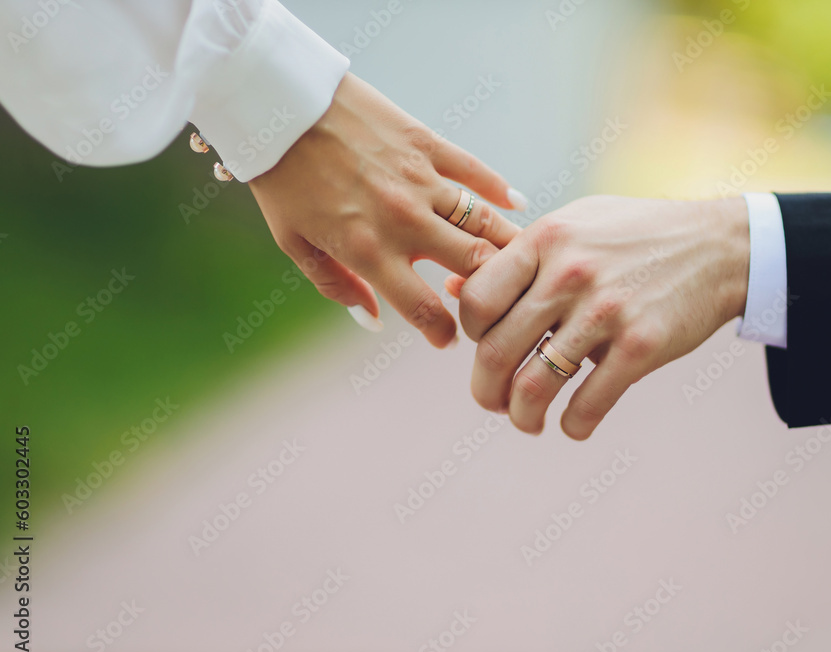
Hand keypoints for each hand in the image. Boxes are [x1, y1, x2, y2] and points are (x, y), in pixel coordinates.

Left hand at [248, 73, 526, 347]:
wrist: (281, 105)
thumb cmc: (282, 179)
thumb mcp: (295, 244)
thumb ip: (338, 287)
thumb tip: (375, 322)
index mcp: (369, 251)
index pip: (423, 308)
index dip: (444, 332)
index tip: (451, 339)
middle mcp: (404, 220)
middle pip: (472, 265)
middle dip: (491, 291)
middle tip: (494, 301)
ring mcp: (421, 180)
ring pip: (483, 221)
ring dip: (507, 246)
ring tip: (521, 262)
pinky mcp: (427, 144)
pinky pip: (475, 171)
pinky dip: (501, 190)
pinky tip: (518, 206)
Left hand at [450, 195, 749, 438]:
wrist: (716, 246)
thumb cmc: (632, 236)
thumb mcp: (571, 225)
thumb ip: (516, 256)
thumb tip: (453, 287)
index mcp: (546, 239)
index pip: (476, 301)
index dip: (472, 334)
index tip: (487, 346)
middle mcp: (570, 273)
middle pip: (496, 351)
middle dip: (485, 391)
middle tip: (493, 403)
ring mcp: (607, 310)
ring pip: (534, 387)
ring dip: (522, 418)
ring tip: (528, 422)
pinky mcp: (642, 345)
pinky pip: (588, 404)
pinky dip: (573, 425)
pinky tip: (573, 424)